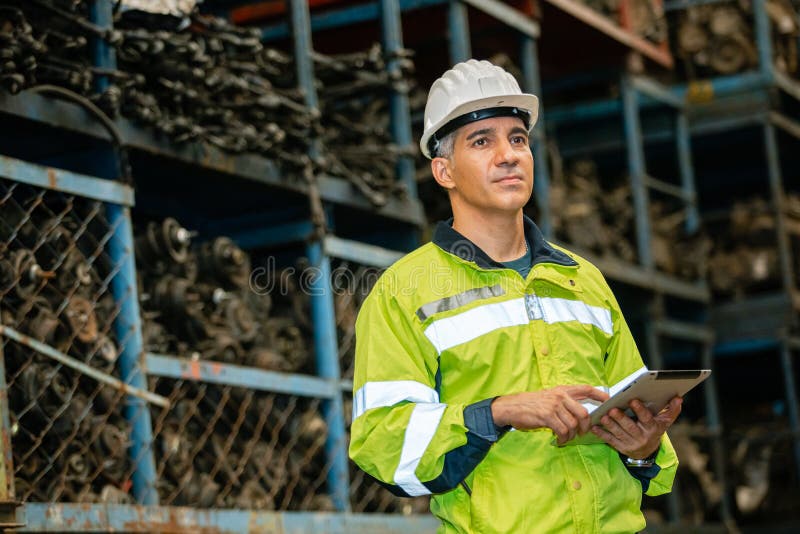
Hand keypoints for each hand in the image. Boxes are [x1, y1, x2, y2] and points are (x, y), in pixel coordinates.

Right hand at [492, 385, 608, 444]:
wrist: (511, 407)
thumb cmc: (531, 405)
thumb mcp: (549, 398)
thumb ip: (564, 401)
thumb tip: (581, 413)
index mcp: (562, 390)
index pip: (586, 389)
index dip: (600, 394)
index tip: (609, 401)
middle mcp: (560, 396)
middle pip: (583, 412)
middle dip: (586, 426)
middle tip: (582, 433)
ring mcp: (553, 405)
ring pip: (573, 424)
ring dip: (572, 435)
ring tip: (566, 438)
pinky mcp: (547, 416)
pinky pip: (563, 431)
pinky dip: (563, 439)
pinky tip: (559, 440)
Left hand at [591, 396, 681, 458]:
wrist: (647, 452)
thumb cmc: (654, 430)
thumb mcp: (664, 421)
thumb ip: (671, 409)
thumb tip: (678, 398)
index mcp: (653, 428)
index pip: (647, 419)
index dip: (640, 410)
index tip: (632, 400)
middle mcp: (642, 437)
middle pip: (631, 427)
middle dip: (621, 418)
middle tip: (612, 409)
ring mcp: (631, 443)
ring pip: (619, 434)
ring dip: (610, 425)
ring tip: (603, 416)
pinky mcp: (621, 448)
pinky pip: (611, 441)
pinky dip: (602, 434)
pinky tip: (595, 427)